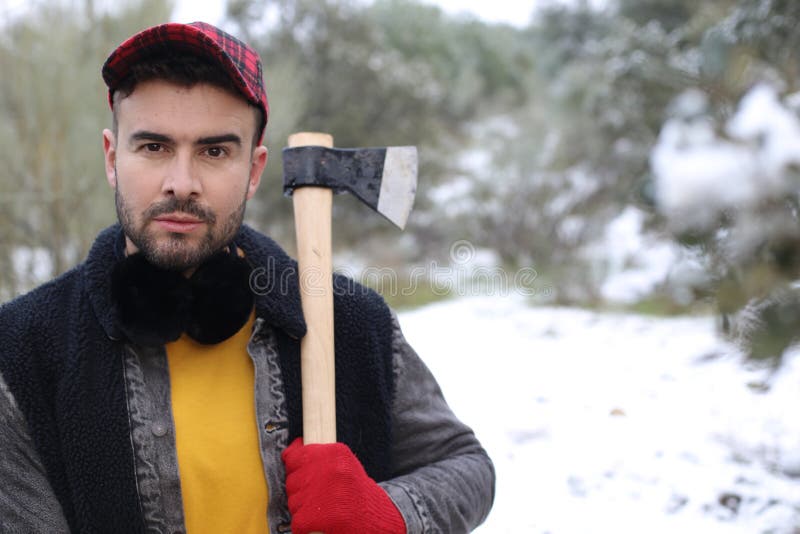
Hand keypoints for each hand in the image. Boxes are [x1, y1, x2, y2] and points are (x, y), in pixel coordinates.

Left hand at [281, 437, 405, 533]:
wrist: (378, 520)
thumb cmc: (357, 494)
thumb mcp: (344, 466)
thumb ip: (318, 459)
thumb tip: (288, 455)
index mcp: (335, 452)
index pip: (295, 456)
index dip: (295, 467)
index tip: (302, 473)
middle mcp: (329, 468)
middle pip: (292, 480)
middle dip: (301, 491)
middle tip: (322, 498)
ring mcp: (323, 492)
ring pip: (293, 501)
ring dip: (303, 509)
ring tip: (325, 510)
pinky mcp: (318, 515)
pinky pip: (297, 521)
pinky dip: (304, 526)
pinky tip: (319, 523)